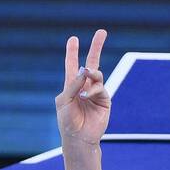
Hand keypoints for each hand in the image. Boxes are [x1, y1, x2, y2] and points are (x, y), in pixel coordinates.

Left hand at [55, 29, 109, 146]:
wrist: (79, 138)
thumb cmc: (67, 122)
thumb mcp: (64, 101)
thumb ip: (73, 84)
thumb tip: (85, 69)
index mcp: (71, 85)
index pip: (71, 65)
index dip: (72, 52)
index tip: (73, 39)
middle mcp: (84, 86)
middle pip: (92, 62)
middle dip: (97, 47)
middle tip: (102, 31)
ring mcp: (95, 92)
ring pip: (96, 74)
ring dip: (91, 74)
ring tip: (85, 80)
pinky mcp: (104, 99)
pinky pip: (99, 87)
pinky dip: (92, 89)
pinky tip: (85, 96)